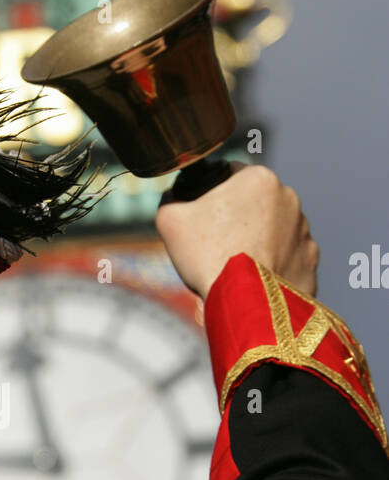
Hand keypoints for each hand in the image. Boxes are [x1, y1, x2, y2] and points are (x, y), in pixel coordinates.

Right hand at [155, 164, 319, 300]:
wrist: (243, 304)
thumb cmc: (209, 257)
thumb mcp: (170, 219)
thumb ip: (171, 198)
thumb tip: (175, 198)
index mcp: (259, 179)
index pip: (232, 175)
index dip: (215, 195)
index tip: (206, 217)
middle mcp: (289, 198)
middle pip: (256, 203)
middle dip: (240, 218)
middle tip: (219, 243)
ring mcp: (304, 231)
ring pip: (275, 230)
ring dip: (259, 241)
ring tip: (238, 265)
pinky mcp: (310, 261)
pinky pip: (289, 257)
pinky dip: (275, 265)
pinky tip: (256, 279)